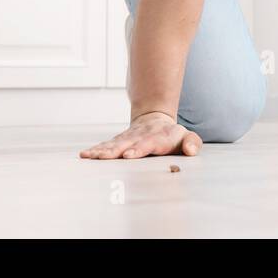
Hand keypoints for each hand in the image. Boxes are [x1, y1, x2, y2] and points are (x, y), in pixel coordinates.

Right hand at [78, 111, 202, 159]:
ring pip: (113, 144)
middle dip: (115, 151)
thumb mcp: (187, 136)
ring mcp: (127, 138)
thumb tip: (191, 150)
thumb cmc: (172, 135)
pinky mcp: (118, 141)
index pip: (148, 143)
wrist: (155, 120)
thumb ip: (192, 143)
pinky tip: (85, 155)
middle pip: (126, 143)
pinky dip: (95, 150)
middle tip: (105, 157)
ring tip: (90, 156)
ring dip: (101, 151)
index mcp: (158, 137)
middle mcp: (140, 136)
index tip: (128, 155)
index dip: (138, 149)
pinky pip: (106, 146)